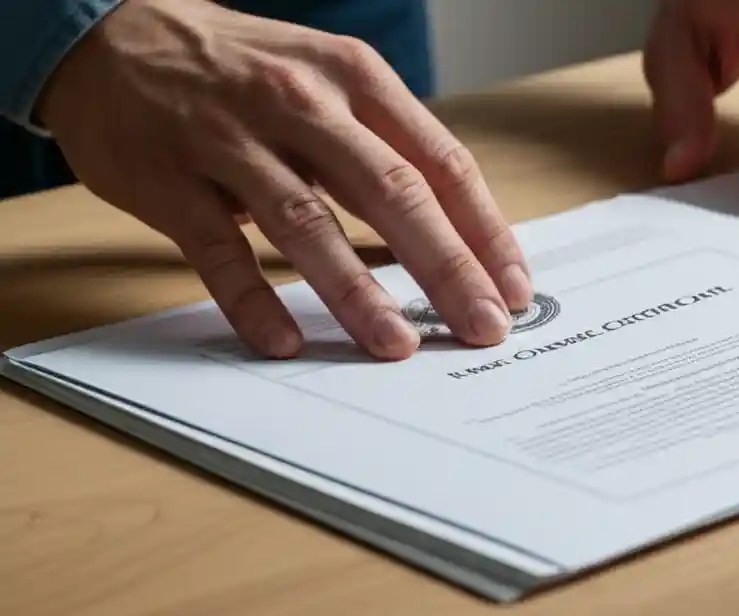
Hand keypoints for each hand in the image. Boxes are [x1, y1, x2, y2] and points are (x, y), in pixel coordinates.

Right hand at [36, 0, 530, 359]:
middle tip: (483, 326)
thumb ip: (386, 148)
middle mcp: (300, 101)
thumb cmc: (243, 69)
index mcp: (354, 77)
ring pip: (308, 222)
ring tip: (397, 346)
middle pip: (391, 192)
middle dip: (446, 266)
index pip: (440, 161)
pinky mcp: (169, 180)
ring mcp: (230, 140)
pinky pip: (218, 251)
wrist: (111, 33)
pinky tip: (283, 341)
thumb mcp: (328, 79)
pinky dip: (253, 300)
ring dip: (357, 292)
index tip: (513, 286)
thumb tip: (460, 236)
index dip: (484, 229)